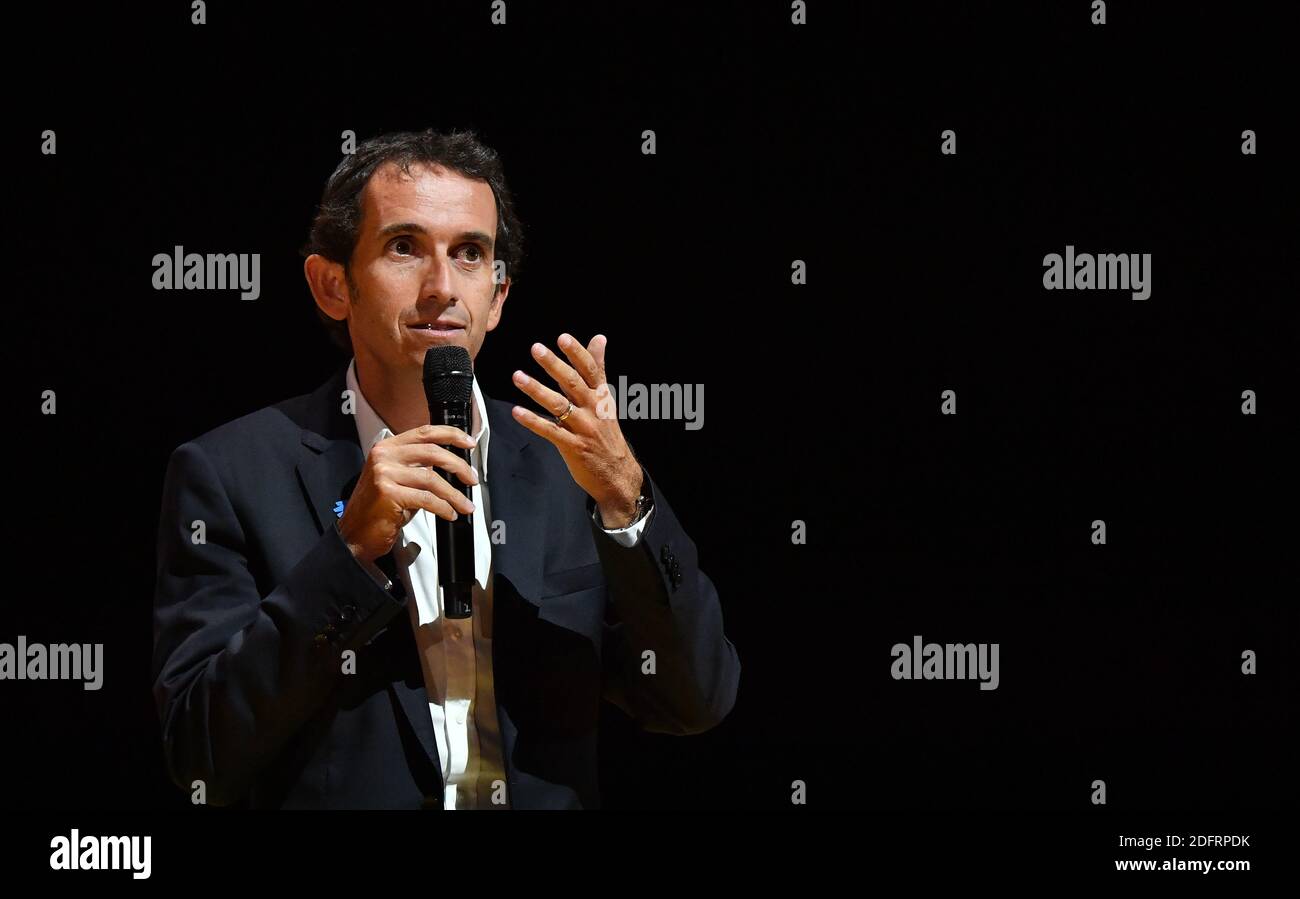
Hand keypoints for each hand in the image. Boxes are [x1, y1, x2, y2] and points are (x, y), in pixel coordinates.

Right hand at [337, 424, 479, 564]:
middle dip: (459, 466)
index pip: (424, 432)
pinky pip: (426, 499)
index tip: (469, 443)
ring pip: (432, 478)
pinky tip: (450, 514)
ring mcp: (384, 473)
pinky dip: (443, 507)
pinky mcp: (388, 493)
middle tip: (472, 479)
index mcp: (387, 447)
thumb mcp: (399, 480)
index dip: (451, 435)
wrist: (356, 534)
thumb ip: (419, 468)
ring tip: (465, 505)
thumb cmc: (380, 509)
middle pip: (432, 452)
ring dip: (454, 494)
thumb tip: (452, 467)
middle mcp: (384, 456)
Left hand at [511, 333, 641, 522]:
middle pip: (573, 383)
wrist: (617, 473)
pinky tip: (517, 412)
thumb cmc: (607, 432)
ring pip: (558, 405)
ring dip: (537, 390)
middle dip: (554, 365)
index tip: (563, 338)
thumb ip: (598, 367)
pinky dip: (533, 422)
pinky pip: (550, 432)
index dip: (577, 353)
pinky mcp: (572, 446)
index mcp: (600, 396)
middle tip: (536, 349)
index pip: (590, 370)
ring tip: (518, 377)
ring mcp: (583, 428)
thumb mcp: (605, 398)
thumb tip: (599, 338)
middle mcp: (593, 409)